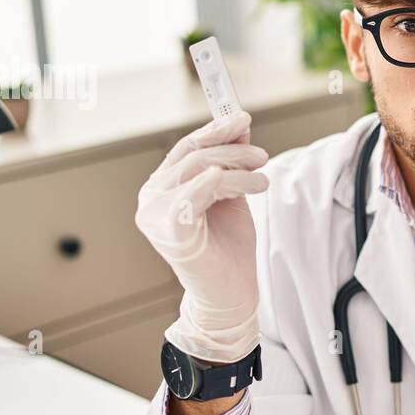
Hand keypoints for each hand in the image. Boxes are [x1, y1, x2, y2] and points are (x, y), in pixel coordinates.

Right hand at [135, 111, 269, 362]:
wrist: (230, 295)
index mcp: (161, 189)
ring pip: (200, 170)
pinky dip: (226, 182)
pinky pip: (198, 192)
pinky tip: (251, 185)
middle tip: (262, 154)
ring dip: (238, 167)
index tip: (243, 118)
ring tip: (263, 178)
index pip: (186, 149)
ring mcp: (156, 215)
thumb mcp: (231, 196)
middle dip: (231, 148)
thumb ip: (229, 164)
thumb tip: (240, 126)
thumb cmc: (228, 249)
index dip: (214, 130)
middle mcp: (151, 199)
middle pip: (193, 156)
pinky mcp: (172, 230)